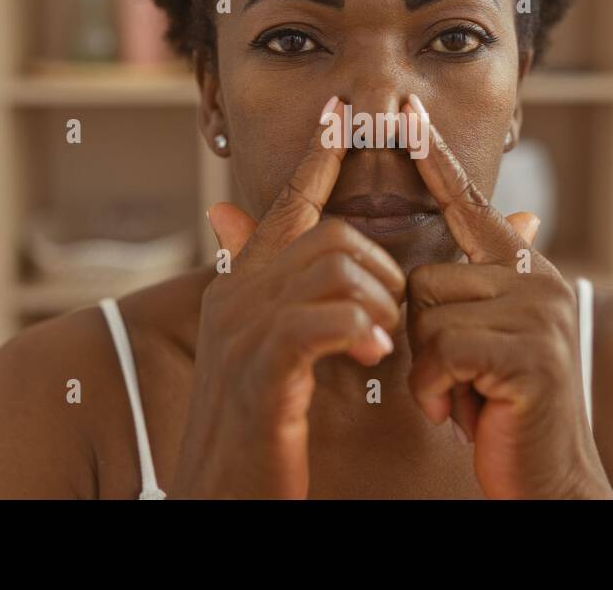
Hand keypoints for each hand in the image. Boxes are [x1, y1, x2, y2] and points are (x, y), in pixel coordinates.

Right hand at [168, 96, 405, 497]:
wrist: (219, 498)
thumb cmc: (258, 431)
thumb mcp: (279, 357)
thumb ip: (314, 304)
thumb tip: (363, 267)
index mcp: (244, 287)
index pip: (285, 206)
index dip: (316, 159)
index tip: (343, 114)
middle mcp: (238, 297)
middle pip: (329, 235)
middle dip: (381, 270)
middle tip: (393, 318)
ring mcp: (244, 332)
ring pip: (333, 267)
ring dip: (378, 302)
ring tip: (384, 346)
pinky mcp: (260, 374)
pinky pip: (322, 320)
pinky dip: (360, 332)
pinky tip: (374, 360)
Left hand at [403, 95, 612, 498]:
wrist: (545, 483)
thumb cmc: (499, 413)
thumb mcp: (469, 346)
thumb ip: (443, 294)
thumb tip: (430, 236)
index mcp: (519, 272)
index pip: (469, 205)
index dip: (436, 159)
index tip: (406, 112)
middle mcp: (534, 279)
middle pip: (424, 279)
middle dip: (424, 342)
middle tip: (462, 381)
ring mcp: (538, 312)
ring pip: (428, 315)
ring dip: (432, 371)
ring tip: (469, 396)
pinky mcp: (531, 350)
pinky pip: (444, 349)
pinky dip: (440, 391)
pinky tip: (471, 413)